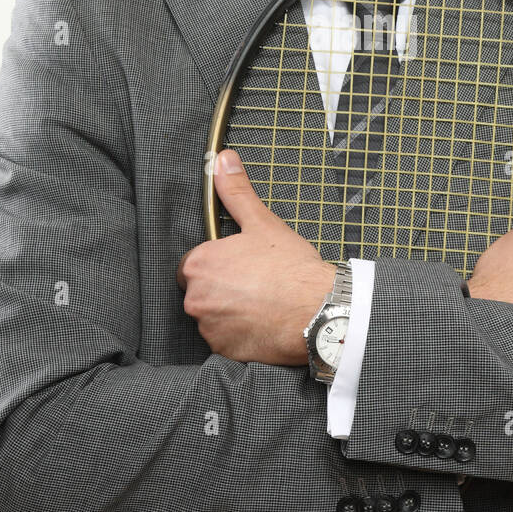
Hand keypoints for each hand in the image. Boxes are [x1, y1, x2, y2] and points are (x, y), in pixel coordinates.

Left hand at [175, 150, 336, 363]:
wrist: (318, 311)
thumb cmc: (291, 267)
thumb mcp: (262, 223)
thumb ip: (236, 192)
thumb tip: (222, 160)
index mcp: (199, 264)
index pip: (194, 265)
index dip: (218, 264)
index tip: (241, 266)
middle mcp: (196, 299)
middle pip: (201, 292)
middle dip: (223, 288)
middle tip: (255, 283)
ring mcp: (209, 328)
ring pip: (214, 316)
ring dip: (230, 312)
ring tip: (262, 303)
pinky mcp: (224, 351)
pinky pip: (226, 340)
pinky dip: (240, 334)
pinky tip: (263, 322)